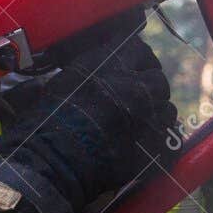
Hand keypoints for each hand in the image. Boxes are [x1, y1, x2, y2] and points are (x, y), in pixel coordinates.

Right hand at [0, 21, 175, 212]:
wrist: (48, 162)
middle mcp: (136, 87)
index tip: (132, 67)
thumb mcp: (66, 80)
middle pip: (157, 79)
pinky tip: (139, 144)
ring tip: (138, 122)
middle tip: (134, 97)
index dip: (137, 60)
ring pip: (166, 109)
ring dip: (154, 113)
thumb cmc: (46, 119)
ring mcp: (147, 119)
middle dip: (148, 86)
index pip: (140, 51)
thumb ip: (93, 68)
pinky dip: (154, 140)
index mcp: (112, 66)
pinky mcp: (151, 147)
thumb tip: (105, 66)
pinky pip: (165, 139)